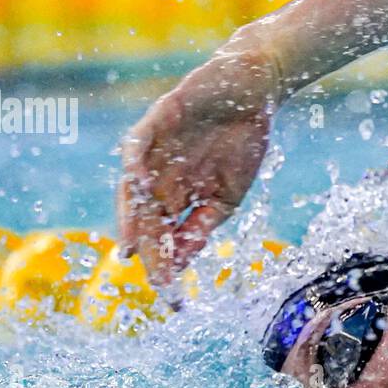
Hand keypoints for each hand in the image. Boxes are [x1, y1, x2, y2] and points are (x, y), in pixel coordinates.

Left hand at [116, 37, 280, 289]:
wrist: (256, 90)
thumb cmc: (243, 142)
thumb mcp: (227, 196)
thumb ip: (202, 226)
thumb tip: (181, 262)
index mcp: (175, 196)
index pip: (162, 236)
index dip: (165, 266)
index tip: (173, 298)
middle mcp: (158, 175)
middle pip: (143, 218)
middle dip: (148, 250)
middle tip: (154, 278)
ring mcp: (155, 148)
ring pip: (132, 187)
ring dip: (131, 217)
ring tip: (132, 245)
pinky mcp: (158, 118)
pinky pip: (138, 144)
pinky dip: (135, 165)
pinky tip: (139, 188)